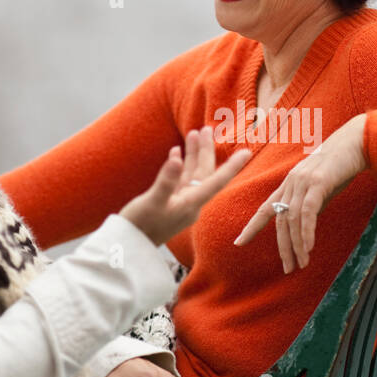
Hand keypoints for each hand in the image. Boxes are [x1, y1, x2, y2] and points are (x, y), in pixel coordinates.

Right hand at [120, 126, 250, 246]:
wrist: (129, 247)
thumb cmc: (140, 226)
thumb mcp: (152, 202)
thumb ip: (165, 180)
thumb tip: (176, 158)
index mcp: (191, 204)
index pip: (217, 181)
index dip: (232, 166)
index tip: (247, 152)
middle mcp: (190, 203)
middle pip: (204, 172)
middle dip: (206, 150)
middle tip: (207, 129)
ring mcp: (180, 202)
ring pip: (192, 174)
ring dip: (194, 154)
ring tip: (194, 133)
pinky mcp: (169, 202)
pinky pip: (180, 180)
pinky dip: (180, 164)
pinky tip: (176, 152)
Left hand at [232, 113, 367, 271]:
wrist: (356, 143)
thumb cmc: (341, 166)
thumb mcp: (322, 188)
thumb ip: (311, 204)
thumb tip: (305, 224)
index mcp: (289, 184)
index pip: (265, 208)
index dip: (252, 226)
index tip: (239, 242)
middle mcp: (291, 183)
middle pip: (280, 220)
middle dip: (283, 247)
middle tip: (288, 268)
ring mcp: (303, 182)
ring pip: (293, 219)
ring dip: (297, 245)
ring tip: (302, 263)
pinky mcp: (318, 183)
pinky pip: (307, 213)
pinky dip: (306, 232)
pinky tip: (308, 247)